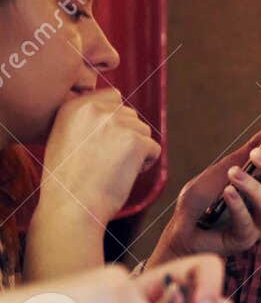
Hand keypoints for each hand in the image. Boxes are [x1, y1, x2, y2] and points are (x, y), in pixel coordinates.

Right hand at [37, 89, 159, 228]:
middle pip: (131, 115)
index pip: (113, 96)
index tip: (101, 142)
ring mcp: (117, 123)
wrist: (72, 206)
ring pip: (144, 131)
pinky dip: (145, 164)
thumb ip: (88, 120)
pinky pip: (154, 148)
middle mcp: (96, 109)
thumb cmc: (68, 179)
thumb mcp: (65, 137)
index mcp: (75, 106)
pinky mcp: (136, 141)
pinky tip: (123, 175)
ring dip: (136, 150)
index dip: (115, 121)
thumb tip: (117, 111)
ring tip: (111, 168)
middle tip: (104, 160)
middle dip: (126, 136)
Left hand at [151, 128, 260, 263]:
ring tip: (233, 174)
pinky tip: (227, 193)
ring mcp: (259, 225)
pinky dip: (238, 205)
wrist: (179, 228)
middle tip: (255, 154)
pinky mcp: (244, 240)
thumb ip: (245, 153)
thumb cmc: (201, 200)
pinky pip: (247, 222)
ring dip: (253, 187)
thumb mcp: (222, 170)